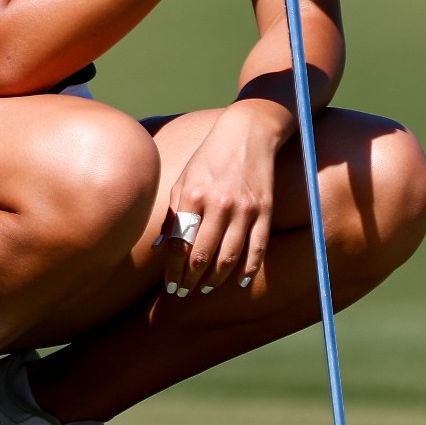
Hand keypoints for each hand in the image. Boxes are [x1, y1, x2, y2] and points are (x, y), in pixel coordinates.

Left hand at [158, 103, 283, 296]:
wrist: (248, 132)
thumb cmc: (210, 157)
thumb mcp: (184, 178)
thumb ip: (172, 213)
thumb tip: (161, 247)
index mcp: (193, 195)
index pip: (180, 244)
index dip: (174, 270)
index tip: (170, 286)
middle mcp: (218, 204)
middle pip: (202, 255)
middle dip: (191, 279)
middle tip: (184, 292)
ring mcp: (244, 208)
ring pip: (229, 256)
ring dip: (216, 279)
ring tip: (206, 289)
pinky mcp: (264, 210)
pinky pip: (257, 247)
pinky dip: (249, 269)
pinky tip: (239, 282)